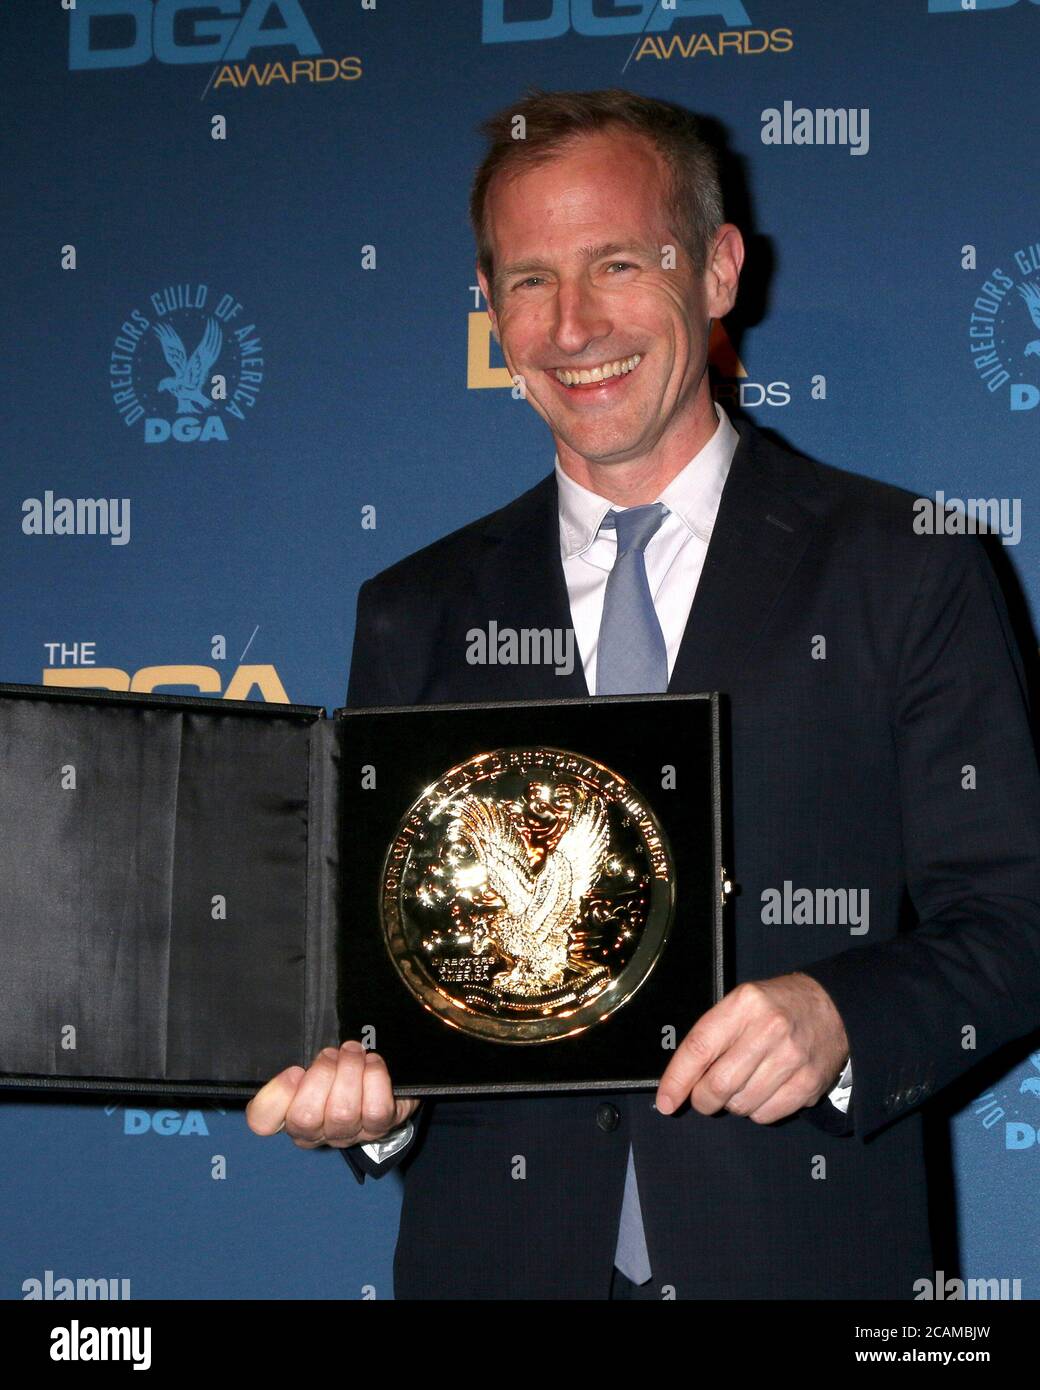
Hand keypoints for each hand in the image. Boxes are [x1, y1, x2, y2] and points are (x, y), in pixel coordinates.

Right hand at [246, 1040, 419, 1149]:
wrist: (378, 1087)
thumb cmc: (335, 1072)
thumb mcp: (309, 1064)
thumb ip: (295, 1066)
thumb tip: (295, 1065)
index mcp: (287, 1115)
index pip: (262, 1121)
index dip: (277, 1096)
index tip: (295, 1070)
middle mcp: (314, 1132)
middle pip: (305, 1117)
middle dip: (321, 1075)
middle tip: (331, 1054)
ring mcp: (347, 1134)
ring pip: (342, 1112)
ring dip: (349, 1071)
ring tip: (353, 1052)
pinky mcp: (378, 1127)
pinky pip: (376, 1109)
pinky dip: (374, 1078)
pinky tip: (372, 1063)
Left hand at [656, 972, 848, 1124]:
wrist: (833, 1008)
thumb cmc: (776, 1007)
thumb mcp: (741, 1003)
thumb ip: (713, 1035)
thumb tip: (681, 1080)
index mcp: (745, 1004)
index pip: (700, 1047)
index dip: (677, 1079)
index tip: (666, 1101)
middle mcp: (769, 1029)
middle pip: (719, 1084)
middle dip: (703, 1099)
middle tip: (704, 1097)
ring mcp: (792, 1058)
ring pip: (741, 1104)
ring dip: (732, 1104)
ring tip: (741, 1086)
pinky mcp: (810, 1083)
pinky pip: (766, 1115)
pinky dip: (757, 1111)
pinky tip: (764, 1091)